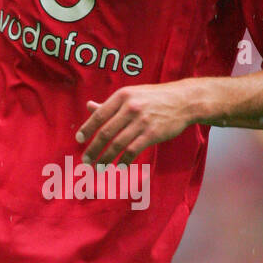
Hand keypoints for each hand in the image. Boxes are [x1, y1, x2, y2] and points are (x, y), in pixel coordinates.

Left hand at [75, 83, 191, 165]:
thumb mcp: (132, 95)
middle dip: (93, 149)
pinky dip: (124, 161)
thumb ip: (110, 104)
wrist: (183, 101)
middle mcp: (130, 108)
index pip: (99, 115)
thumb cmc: (154, 98)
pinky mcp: (152, 134)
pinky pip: (133, 150)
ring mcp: (142, 121)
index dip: (87, 129)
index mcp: (122, 96)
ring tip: (98, 167)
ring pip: (117, 144)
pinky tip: (119, 167)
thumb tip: (89, 107)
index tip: (79, 140)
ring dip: (105, 158)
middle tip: (85, 160)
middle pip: (106, 132)